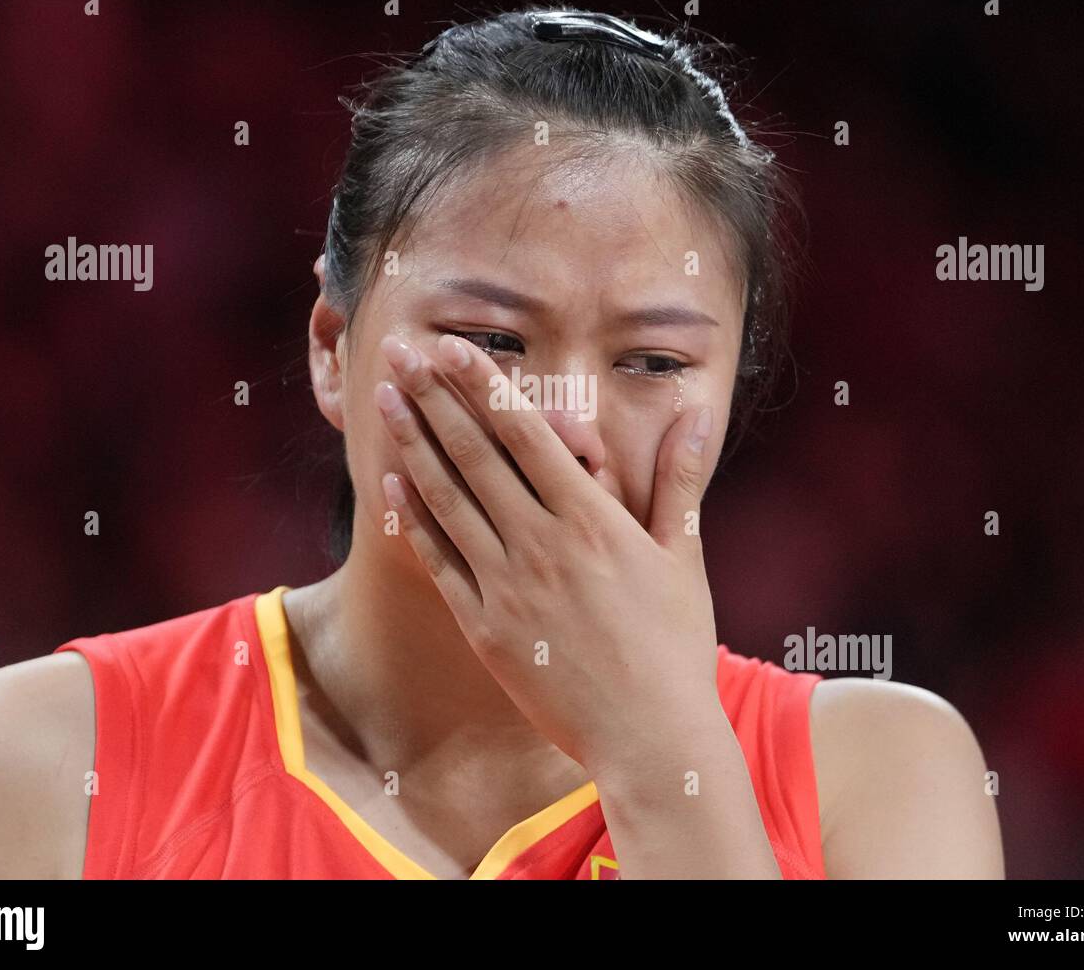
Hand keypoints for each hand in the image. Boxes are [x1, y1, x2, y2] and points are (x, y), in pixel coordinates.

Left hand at [373, 332, 722, 773]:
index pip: (526, 433)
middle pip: (476, 454)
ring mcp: (507, 587)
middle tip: (400, 353)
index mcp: (592, 520)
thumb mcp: (685, 557)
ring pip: (448, 500)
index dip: (484, 385)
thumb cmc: (675, 646)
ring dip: (412, 444)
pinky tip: (391, 482)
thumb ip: (681, 481)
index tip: (452, 346)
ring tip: (384, 402)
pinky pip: (440, 561)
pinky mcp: (485, 629)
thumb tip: (699, 414)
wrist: (650, 737)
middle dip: (434, 397)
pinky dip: (414, 518)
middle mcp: (542, 544)